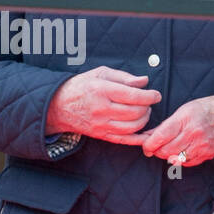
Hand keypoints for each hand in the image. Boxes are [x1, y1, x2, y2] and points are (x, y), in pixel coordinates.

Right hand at [46, 67, 160, 142]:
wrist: (58, 106)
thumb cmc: (81, 86)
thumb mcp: (100, 74)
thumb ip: (124, 77)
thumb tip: (144, 81)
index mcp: (102, 90)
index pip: (133, 96)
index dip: (150, 96)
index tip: (156, 95)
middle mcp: (102, 109)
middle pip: (135, 112)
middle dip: (147, 107)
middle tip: (148, 102)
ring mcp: (101, 124)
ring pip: (133, 127)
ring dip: (145, 120)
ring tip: (144, 112)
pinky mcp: (101, 135)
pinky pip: (125, 140)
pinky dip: (139, 138)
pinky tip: (146, 133)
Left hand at [138, 94, 213, 167]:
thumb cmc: (209, 109)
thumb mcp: (186, 109)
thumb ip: (167, 124)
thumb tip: (149, 134)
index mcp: (185, 119)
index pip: (160, 137)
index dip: (148, 144)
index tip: (145, 146)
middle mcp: (193, 134)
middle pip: (165, 150)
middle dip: (155, 151)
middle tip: (153, 148)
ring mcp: (200, 146)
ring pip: (174, 159)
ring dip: (166, 156)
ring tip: (166, 149)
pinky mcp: (206, 155)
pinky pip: (186, 163)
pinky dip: (179, 160)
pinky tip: (180, 152)